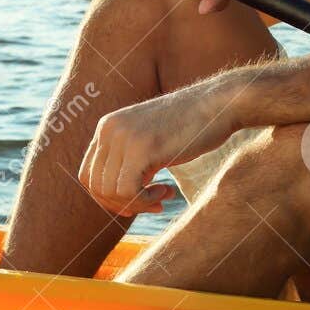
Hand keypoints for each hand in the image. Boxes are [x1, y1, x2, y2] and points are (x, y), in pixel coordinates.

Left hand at [78, 85, 238, 215]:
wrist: (220, 104)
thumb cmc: (193, 125)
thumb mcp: (151, 138)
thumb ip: (130, 158)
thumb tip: (115, 198)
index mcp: (107, 126)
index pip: (88, 174)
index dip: (108, 197)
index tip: (136, 201)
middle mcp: (109, 129)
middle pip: (96, 186)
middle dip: (122, 205)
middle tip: (152, 204)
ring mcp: (124, 137)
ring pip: (111, 192)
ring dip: (137, 204)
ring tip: (163, 196)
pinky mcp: (142, 149)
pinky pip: (127, 192)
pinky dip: (145, 202)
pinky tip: (168, 192)